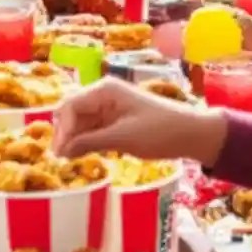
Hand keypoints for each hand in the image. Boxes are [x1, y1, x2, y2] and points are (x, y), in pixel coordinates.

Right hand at [53, 77, 227, 163]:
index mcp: (104, 91)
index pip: (70, 106)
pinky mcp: (114, 121)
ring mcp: (108, 108)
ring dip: (72, 139)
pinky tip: (80, 155)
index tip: (61, 153)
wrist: (191, 133)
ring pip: (79, 123)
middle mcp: (103, 95)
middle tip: (60, 158)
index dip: (63, 129)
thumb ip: (90, 142)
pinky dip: (84, 141)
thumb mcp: (123, 138)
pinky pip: (91, 129)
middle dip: (63, 133)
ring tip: (67, 160)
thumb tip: (61, 150)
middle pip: (71, 112)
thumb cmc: (159, 131)